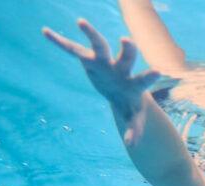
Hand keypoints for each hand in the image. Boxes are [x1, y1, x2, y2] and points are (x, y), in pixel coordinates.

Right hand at [43, 19, 160, 138]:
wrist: (121, 89)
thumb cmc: (130, 103)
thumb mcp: (134, 117)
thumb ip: (135, 129)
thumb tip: (132, 145)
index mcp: (134, 84)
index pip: (143, 80)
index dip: (150, 77)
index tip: (159, 72)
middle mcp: (121, 69)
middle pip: (126, 57)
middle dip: (128, 50)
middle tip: (127, 41)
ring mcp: (105, 62)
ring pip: (99, 45)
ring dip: (91, 34)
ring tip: (81, 22)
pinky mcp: (89, 60)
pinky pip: (72, 49)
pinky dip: (60, 42)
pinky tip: (45, 31)